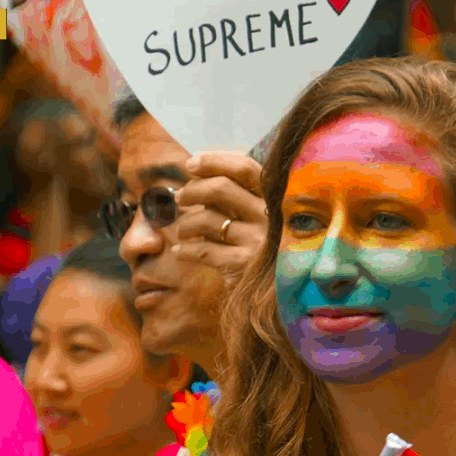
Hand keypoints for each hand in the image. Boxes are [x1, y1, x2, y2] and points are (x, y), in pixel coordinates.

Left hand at [173, 153, 267, 282]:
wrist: (274, 293)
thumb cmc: (257, 246)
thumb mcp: (253, 215)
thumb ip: (233, 193)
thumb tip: (196, 168)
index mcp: (274, 199)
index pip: (245, 168)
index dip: (215, 162)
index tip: (190, 164)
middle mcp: (270, 217)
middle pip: (221, 188)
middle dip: (192, 190)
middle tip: (180, 198)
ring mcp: (258, 241)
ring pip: (207, 219)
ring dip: (186, 223)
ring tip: (183, 231)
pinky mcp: (244, 265)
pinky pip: (203, 249)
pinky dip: (185, 249)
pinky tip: (180, 251)